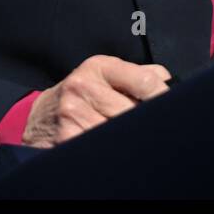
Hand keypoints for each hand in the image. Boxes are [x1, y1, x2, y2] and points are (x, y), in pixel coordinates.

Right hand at [22, 55, 170, 147]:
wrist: (39, 117)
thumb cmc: (80, 94)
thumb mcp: (103, 74)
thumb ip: (136, 74)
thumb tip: (167, 81)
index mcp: (98, 67)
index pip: (143, 80)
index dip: (163, 96)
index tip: (174, 107)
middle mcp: (83, 86)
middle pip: (134, 110)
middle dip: (145, 119)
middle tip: (151, 126)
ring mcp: (73, 113)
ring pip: (120, 130)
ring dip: (129, 135)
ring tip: (128, 133)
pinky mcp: (68, 137)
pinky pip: (103, 145)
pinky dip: (112, 146)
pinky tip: (112, 144)